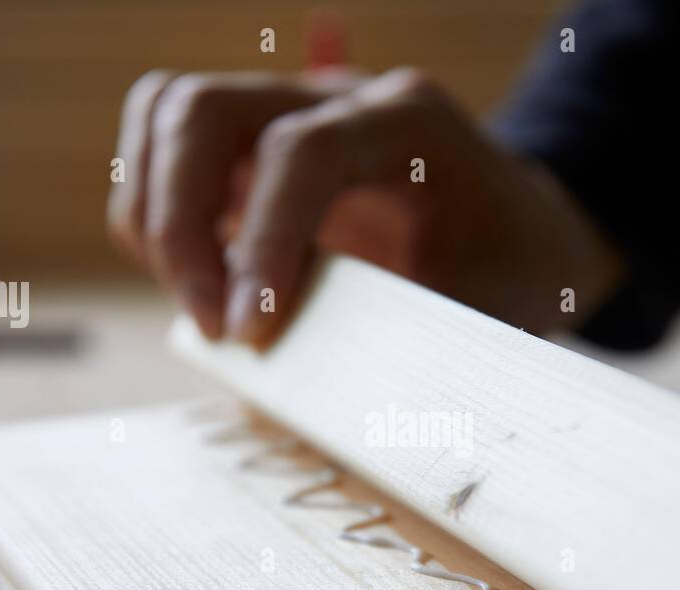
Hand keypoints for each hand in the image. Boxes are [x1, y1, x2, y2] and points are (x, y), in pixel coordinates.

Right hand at [107, 67, 624, 348]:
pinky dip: (154, 214)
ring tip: (200, 309)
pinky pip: (167, 148)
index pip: (303, 151)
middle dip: (180, 225)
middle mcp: (340, 98)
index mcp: (411, 123)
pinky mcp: (256, 148)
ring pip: (170, 113)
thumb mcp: (491, 310)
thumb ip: (413, 343)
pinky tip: (198, 282)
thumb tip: (331, 402)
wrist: (525, 236)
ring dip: (154, 215)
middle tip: (212, 329)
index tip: (251, 334)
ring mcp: (289, 111)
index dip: (263, 242)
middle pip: (206, 110)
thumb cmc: (514, 273)